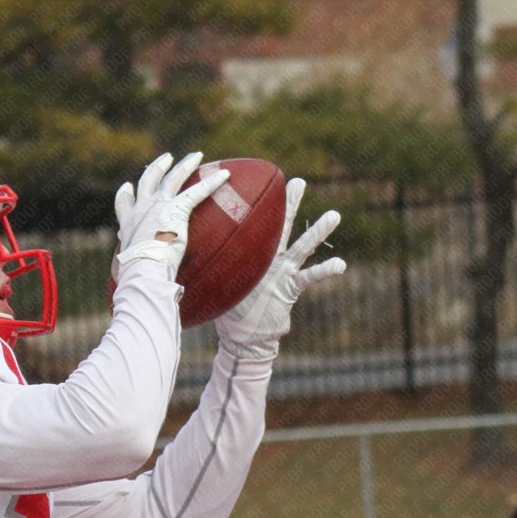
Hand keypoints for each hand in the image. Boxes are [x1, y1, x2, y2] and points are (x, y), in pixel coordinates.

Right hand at [114, 152, 229, 276]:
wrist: (142, 268)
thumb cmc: (136, 274)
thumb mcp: (130, 269)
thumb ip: (134, 269)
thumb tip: (135, 283)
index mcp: (129, 224)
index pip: (124, 204)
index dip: (126, 194)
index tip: (128, 186)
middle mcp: (142, 210)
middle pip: (149, 181)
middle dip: (158, 167)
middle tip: (167, 158)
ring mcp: (158, 206)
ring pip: (174, 179)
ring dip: (186, 165)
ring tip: (198, 156)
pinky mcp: (177, 209)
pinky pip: (197, 192)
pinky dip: (212, 182)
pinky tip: (225, 175)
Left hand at [214, 178, 345, 359]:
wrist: (244, 336)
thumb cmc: (229, 308)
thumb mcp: (215, 282)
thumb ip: (205, 266)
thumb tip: (175, 249)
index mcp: (252, 253)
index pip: (254, 224)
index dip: (256, 205)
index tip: (258, 182)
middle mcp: (270, 258)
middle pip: (281, 225)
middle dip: (290, 203)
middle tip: (298, 181)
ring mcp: (284, 271)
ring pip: (303, 246)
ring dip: (318, 231)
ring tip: (334, 215)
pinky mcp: (292, 288)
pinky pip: (310, 277)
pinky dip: (326, 270)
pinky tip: (341, 264)